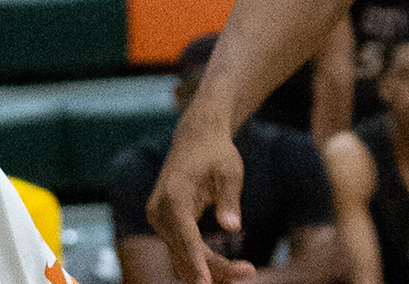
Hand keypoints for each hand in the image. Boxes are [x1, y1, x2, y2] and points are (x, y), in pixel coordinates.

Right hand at [146, 124, 258, 283]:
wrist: (196, 139)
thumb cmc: (216, 153)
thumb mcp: (229, 172)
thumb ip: (230, 200)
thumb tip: (233, 228)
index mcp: (174, 196)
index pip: (186, 236)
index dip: (198, 261)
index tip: (206, 282)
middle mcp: (159, 211)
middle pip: (186, 252)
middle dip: (216, 268)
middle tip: (250, 271)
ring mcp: (159, 220)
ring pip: (181, 257)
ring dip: (209, 270)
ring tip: (243, 270)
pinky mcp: (164, 225)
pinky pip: (180, 252)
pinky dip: (200, 263)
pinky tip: (226, 267)